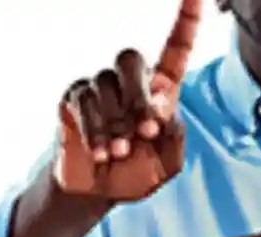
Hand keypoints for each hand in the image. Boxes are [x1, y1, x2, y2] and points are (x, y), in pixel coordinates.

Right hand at [54, 0, 201, 200]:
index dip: (186, 21)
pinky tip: (102, 154)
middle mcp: (129, 82)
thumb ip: (175, 135)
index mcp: (161, 90)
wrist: (100, 192)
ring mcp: (99, 88)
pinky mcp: (74, 100)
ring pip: (105, 83)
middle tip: (145, 132)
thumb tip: (161, 105)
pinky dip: (95, 132)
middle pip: (130, 58)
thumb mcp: (169, 162)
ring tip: (119, 152)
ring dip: (115, 124)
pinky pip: (84, 102)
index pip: (175, 48)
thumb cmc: (138, 173)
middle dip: (138, 96)